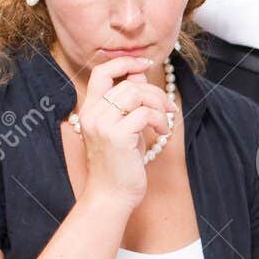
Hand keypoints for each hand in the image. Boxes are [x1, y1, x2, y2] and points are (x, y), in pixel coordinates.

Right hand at [71, 55, 175, 209]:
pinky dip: (159, 120)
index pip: (101, 72)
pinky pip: (144, 113)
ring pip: (136, 94)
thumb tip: (140, 73)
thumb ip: (129, 101)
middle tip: (168, 108)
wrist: (111, 196)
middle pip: (128, 83)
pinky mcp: (117, 136)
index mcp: (90, 110)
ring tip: (165, 121)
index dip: (125, 62)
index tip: (146, 63)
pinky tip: (161, 132)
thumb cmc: (120, 164)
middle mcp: (92, 114)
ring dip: (159, 105)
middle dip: (154, 92)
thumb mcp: (125, 127)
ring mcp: (102, 125)